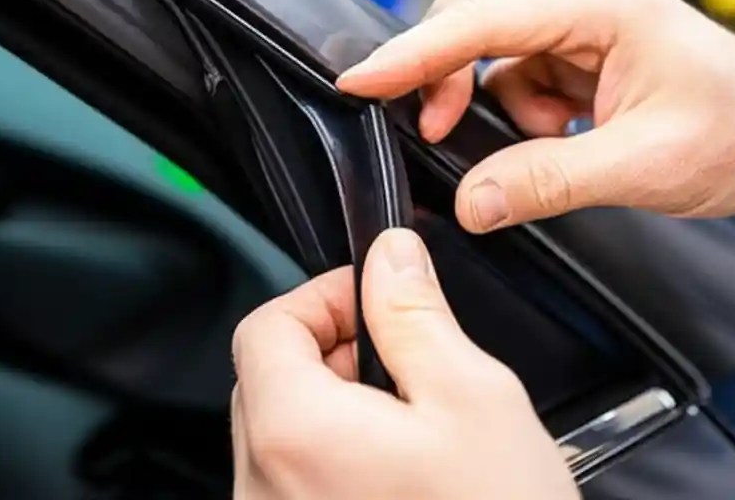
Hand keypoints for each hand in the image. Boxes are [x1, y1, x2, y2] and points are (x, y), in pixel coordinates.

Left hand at [231, 229, 577, 499]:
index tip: (376, 300)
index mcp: (294, 432)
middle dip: (332, 351)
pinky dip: (337, 458)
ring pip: (282, 433)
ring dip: (337, 407)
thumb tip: (391, 257)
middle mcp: (262, 485)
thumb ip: (415, 314)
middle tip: (403, 359)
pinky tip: (403, 475)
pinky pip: (295, 484)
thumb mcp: (472, 399)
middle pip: (268, 378)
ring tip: (414, 426)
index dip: (323, 297)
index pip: (265, 325)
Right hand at [337, 0, 734, 230]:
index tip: (360, 80)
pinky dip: (516, 113)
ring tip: (542, 148)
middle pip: (474, 9)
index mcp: (603, 3)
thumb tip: (469, 201)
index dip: (414, 53)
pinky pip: (516, 74)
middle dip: (443, 70)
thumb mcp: (642, 167)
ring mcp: (583, 23)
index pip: (483, 18)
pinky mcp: (581, 52)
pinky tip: (560, 140)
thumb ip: (547, 181)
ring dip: (489, 102)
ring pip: (490, 47)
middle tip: (436, 131)